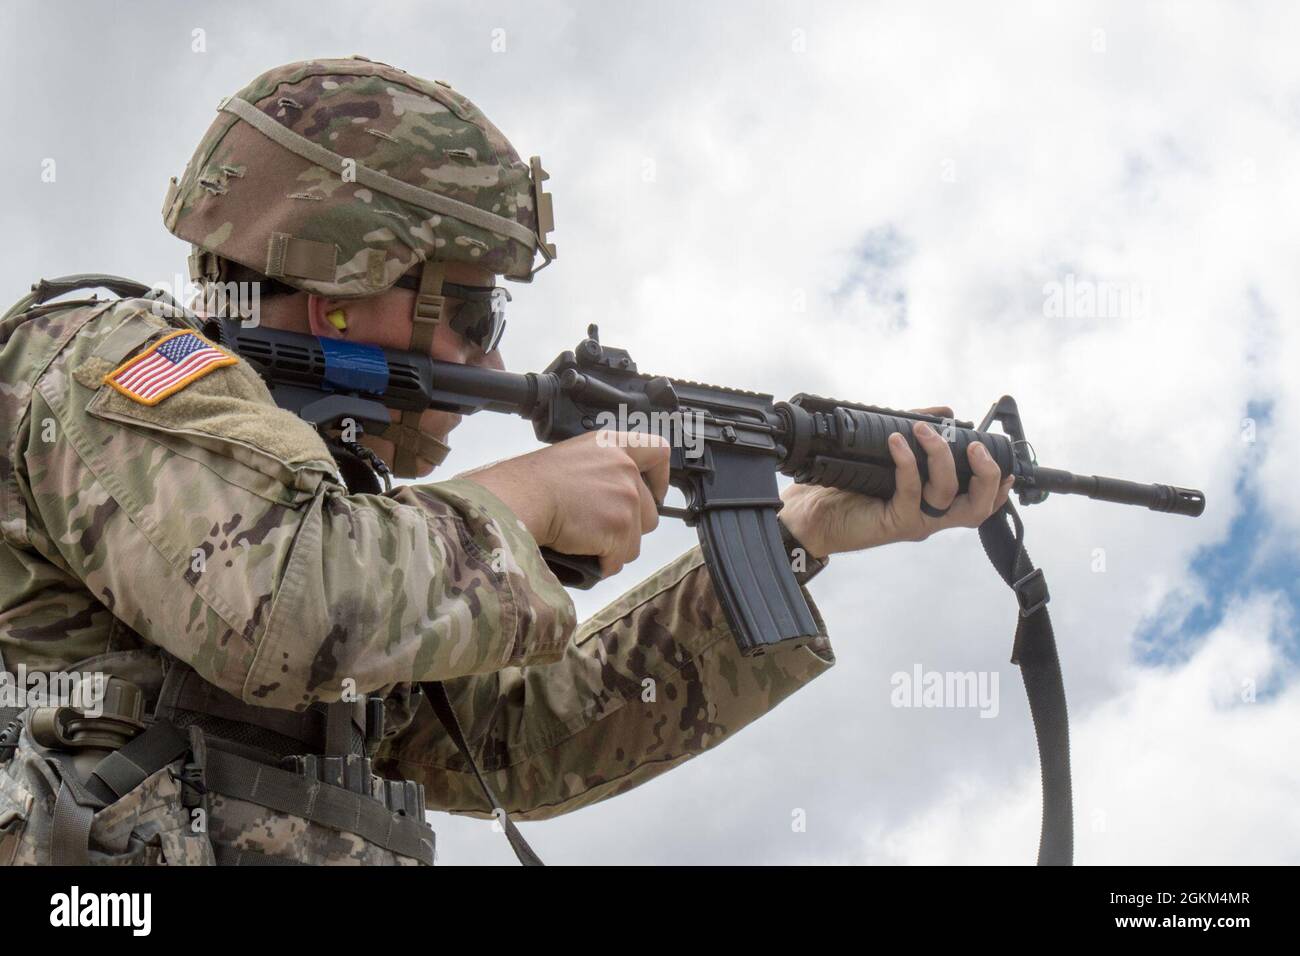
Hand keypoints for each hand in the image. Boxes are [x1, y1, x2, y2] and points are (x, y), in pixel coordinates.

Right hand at [461, 430, 669, 576]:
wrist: (522, 498)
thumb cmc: (533, 482)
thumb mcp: (573, 458)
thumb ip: (601, 470)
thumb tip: (607, 497)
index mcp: (613, 446)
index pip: (659, 451)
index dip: (660, 478)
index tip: (654, 493)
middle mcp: (626, 469)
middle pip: (650, 512)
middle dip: (629, 528)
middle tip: (600, 530)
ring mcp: (627, 498)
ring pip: (635, 541)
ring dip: (614, 548)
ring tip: (584, 540)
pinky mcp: (621, 527)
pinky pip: (619, 559)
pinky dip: (602, 563)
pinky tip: (581, 552)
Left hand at [778, 406, 1013, 558]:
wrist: (812, 516)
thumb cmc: (847, 489)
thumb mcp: (886, 458)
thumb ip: (917, 437)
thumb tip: (944, 414)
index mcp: (934, 505)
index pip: (979, 504)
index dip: (999, 489)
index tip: (1009, 466)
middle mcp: (930, 516)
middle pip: (977, 507)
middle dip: (987, 476)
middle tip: (977, 448)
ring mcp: (915, 520)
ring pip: (946, 494)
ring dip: (940, 456)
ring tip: (924, 431)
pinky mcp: (895, 522)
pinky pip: (910, 491)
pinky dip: (907, 463)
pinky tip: (898, 442)